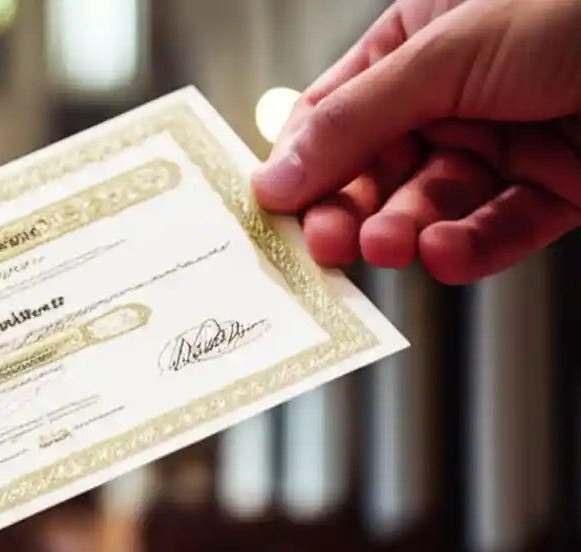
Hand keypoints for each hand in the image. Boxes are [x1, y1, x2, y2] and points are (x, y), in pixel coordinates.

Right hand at [251, 0, 580, 283]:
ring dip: (405, 231)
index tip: (274, 209)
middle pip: (376, 169)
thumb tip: (277, 173)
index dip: (302, 162)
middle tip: (326, 245)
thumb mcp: (446, 54)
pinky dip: (470, 248)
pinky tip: (450, 254)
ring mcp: (505, 141)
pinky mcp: (555, 188)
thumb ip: (357, 119)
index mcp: (417, 42)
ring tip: (391, 246)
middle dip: (350, 209)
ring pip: (432, 205)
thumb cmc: (577, 7)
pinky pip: (498, 228)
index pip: (335, 113)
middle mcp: (455, 95)